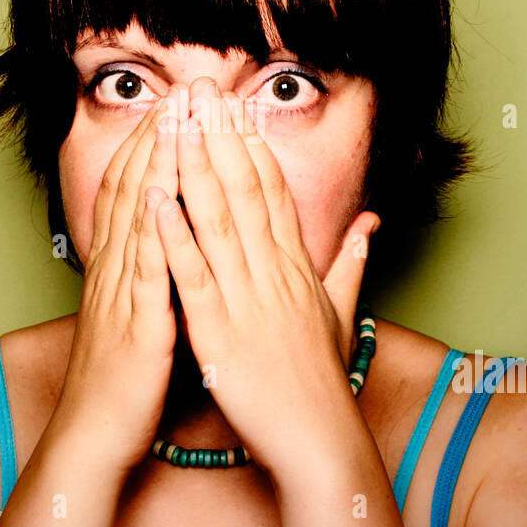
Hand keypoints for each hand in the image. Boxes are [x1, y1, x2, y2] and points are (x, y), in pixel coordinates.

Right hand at [45, 94, 179, 475]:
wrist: (94, 434)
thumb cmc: (124, 378)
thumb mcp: (139, 312)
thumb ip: (152, 271)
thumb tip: (172, 239)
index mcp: (120, 265)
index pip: (134, 190)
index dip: (153, 144)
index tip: (178, 104)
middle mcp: (115, 269)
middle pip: (132, 189)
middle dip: (157, 137)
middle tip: (181, 90)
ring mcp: (121, 293)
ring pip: (135, 217)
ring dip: (155, 164)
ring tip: (175, 119)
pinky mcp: (134, 324)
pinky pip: (141, 272)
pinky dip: (150, 231)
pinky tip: (159, 196)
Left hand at [149, 77, 380, 480]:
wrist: (319, 438)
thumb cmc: (322, 380)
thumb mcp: (341, 312)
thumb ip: (350, 262)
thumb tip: (369, 223)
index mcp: (296, 266)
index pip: (273, 192)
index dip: (251, 144)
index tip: (233, 106)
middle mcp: (273, 272)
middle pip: (246, 191)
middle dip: (221, 136)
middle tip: (202, 89)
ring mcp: (247, 298)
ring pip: (219, 220)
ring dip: (196, 167)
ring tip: (177, 122)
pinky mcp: (220, 331)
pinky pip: (194, 276)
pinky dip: (174, 236)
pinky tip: (157, 199)